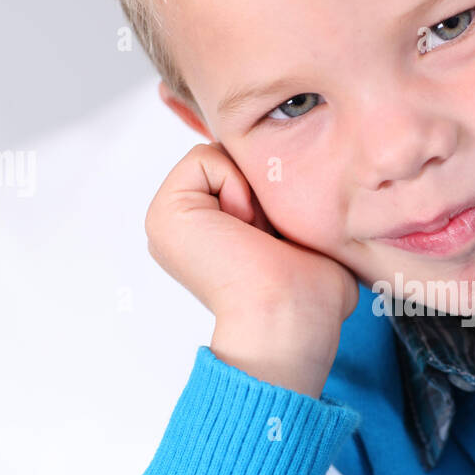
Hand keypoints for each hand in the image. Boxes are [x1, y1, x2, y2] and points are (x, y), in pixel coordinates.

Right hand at [144, 142, 359, 391]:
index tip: (281, 240)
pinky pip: (204, 156)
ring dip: (253, 192)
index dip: (277, 192)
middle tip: (270, 239)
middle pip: (234, 159)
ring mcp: (169, 218)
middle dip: (263, 189)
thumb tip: (307, 181)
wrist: (288, 320)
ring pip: (221, 155)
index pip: (249, 172)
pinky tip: (243, 231)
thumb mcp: (308, 238)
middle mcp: (186, 227)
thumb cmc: (309, 298)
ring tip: (257, 237)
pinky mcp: (166, 211)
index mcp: (212, 234)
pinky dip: (236, 187)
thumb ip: (294, 205)